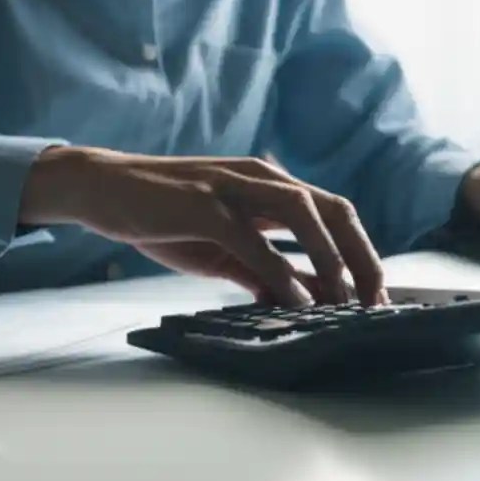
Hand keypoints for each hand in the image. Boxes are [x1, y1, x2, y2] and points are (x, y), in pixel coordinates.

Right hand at [18, 147, 384, 306]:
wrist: (104, 187)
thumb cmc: (165, 217)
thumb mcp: (224, 248)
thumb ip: (263, 269)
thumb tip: (302, 302)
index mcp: (271, 185)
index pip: (335, 212)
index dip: (361, 251)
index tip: (376, 293)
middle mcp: (262, 178)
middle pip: (334, 209)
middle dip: (361, 255)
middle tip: (375, 301)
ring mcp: (233, 186)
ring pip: (304, 213)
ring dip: (329, 258)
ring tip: (344, 299)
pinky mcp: (203, 203)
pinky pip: (253, 238)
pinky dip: (279, 269)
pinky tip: (294, 299)